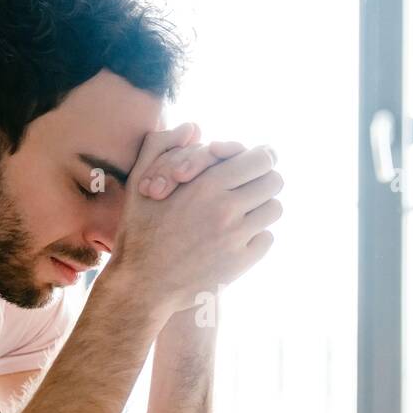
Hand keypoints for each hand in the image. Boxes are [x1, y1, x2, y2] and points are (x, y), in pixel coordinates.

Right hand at [109, 127, 282, 317]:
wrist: (141, 285)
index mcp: (206, 184)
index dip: (261, 157)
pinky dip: (257, 235)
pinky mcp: (241, 263)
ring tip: (246, 210)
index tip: (257, 161)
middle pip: (274, 181)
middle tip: (255, 185)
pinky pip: (267, 239)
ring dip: (262, 207)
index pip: (260, 159)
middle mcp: (226, 209)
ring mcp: (236, 238)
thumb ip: (161, 146)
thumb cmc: (138, 231)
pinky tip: (239, 237)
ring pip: (274, 209)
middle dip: (265, 179)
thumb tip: (194, 127)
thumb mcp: (140, 181)